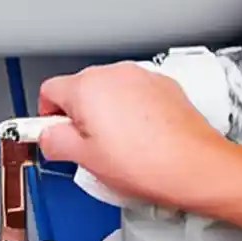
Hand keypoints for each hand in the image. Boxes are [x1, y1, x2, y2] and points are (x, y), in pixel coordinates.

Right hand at [38, 63, 241, 213]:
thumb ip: (54, 142)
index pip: (49, 91)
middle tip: (88, 147)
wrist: (195, 166)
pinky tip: (140, 140)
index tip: (52, 133)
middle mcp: (114, 74)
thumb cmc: (147, 163)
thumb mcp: (85, 160)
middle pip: (79, 89)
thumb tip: (47, 136)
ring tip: (118, 147)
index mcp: (87, 88)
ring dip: (106, 114)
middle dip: (78, 116)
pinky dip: (132, 112)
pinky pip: (136, 95)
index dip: (46, 117)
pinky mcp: (164, 86)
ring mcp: (141, 78)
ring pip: (109, 92)